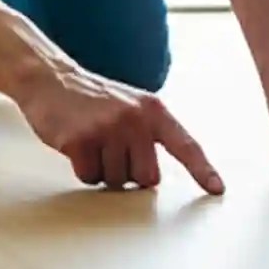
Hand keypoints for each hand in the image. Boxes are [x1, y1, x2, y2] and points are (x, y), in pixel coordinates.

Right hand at [16, 66, 225, 194]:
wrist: (51, 79)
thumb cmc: (93, 100)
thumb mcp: (131, 107)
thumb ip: (149, 135)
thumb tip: (154, 179)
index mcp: (153, 110)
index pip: (185, 145)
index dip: (203, 170)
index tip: (218, 189)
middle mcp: (135, 119)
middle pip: (147, 179)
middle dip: (129, 173)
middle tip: (111, 148)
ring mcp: (108, 129)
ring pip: (116, 182)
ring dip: (103, 170)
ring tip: (92, 142)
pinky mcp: (81, 140)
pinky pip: (90, 178)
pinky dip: (83, 169)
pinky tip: (76, 145)